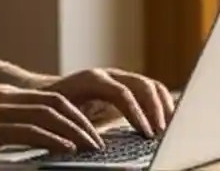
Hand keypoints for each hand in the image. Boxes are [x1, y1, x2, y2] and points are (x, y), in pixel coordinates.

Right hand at [0, 83, 105, 159]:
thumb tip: (20, 140)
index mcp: (2, 94)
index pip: (49, 99)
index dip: (73, 114)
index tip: (88, 131)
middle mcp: (5, 97)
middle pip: (57, 104)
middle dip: (82, 122)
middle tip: (98, 142)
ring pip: (50, 116)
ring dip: (75, 132)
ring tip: (91, 148)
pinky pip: (31, 132)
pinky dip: (53, 140)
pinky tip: (67, 150)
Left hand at [41, 68, 175, 137]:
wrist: (48, 91)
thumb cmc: (53, 105)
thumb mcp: (61, 114)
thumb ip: (76, 125)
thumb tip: (88, 143)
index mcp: (93, 80)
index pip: (122, 93)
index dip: (137, 113)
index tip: (146, 134)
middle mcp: (109, 75)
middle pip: (142, 85)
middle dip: (155, 110)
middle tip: (163, 134)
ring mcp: (120, 78)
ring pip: (150, 86)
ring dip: (163, 107)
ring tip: (171, 129)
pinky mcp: (128, 87)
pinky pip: (151, 91)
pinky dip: (163, 104)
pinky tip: (168, 122)